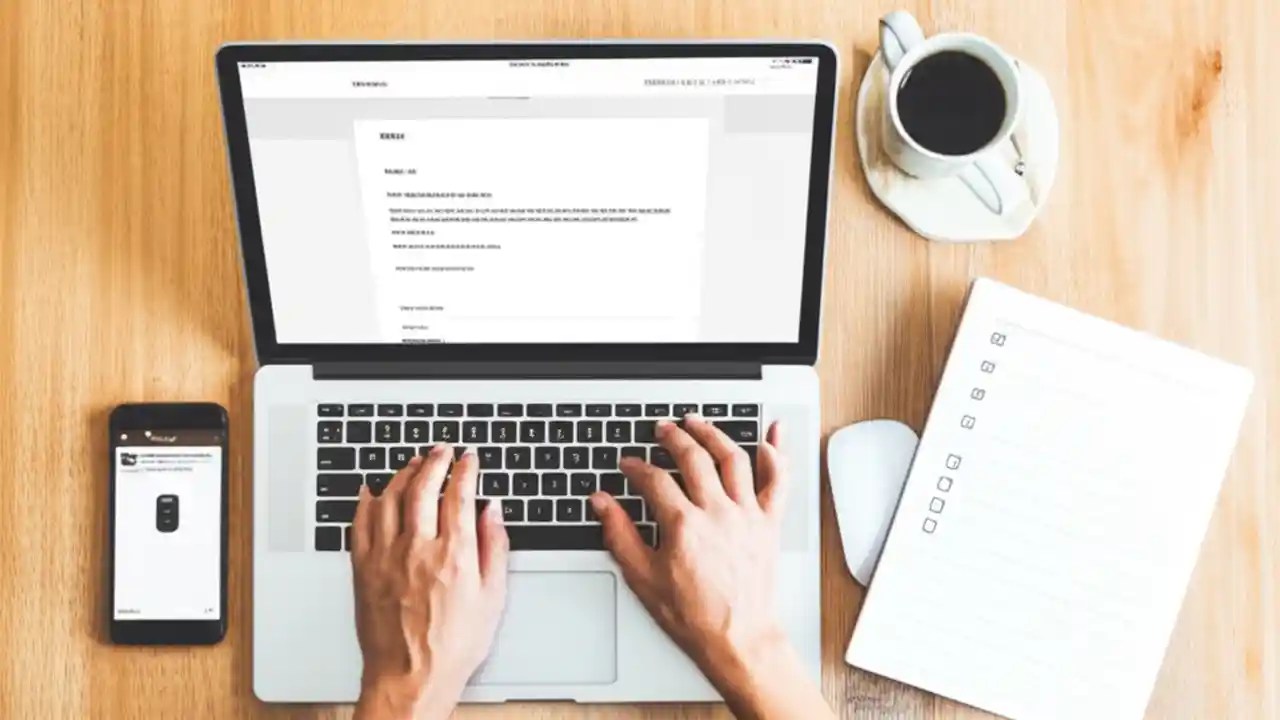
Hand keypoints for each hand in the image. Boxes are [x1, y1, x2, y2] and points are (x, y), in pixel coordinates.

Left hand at [350, 445, 509, 719]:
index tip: (469, 458)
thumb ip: (495, 547)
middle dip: (435, 461)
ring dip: (404, 473)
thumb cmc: (453, 647)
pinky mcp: (364, 569)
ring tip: (414, 463)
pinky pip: (360, 523)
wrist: (410, 677)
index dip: (465, 469)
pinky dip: (366, 501)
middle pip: (423, 486)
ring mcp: (386, 557)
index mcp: (454, 554)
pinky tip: (371, 491)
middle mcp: (418, 549)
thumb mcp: (493, 598)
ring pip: (391, 498)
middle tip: (442, 451)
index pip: (459, 494)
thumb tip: (493, 512)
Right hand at [590, 416, 831, 718]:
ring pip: (733, 458)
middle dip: (674, 437)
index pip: (654, 479)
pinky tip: (771, 437)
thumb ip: (620, 535)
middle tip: (662, 429)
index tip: (628, 464)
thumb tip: (602, 504)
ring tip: (698, 423)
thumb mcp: (643, 578)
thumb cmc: (694, 617)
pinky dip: (777, 455)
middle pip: (694, 457)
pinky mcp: (769, 524)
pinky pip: (778, 482)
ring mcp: (747, 516)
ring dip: (714, 434)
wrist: (739, 639)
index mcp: (684, 525)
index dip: (636, 467)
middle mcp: (718, 513)